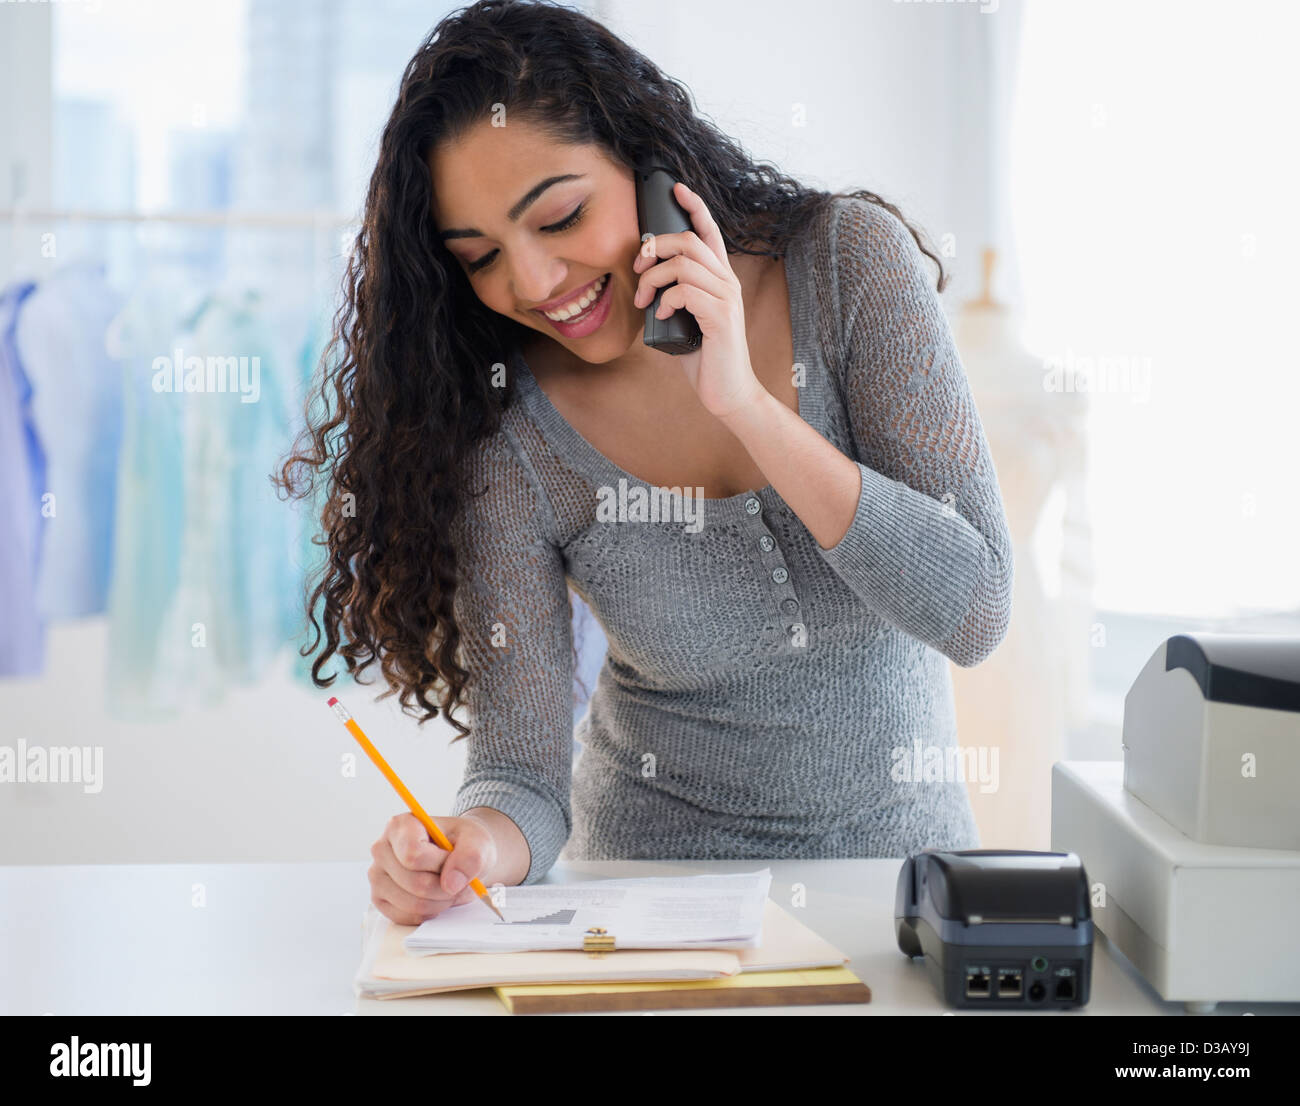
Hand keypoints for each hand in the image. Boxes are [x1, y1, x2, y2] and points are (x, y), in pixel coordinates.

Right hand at [368, 812, 498, 925]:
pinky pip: (406, 917)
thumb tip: (451, 884)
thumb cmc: (464, 844)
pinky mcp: (380, 900)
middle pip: (415, 882)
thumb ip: (470, 857)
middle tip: (458, 880)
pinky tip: (435, 898)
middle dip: (445, 888)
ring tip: (449, 888)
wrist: (459, 857)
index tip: (452, 858)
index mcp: (400, 826)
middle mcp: (381, 849)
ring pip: (411, 904)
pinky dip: (428, 913)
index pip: (414, 855)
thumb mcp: (477, 841)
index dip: (440, 864)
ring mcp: (377, 876)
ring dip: (440, 902)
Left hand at [631, 181, 765, 419]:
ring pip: (684, 264)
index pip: (710, 232)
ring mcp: (726, 299)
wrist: (729, 392)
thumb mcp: (686, 320)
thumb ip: (675, 297)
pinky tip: (660, 316)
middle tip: (637, 268)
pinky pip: (687, 291)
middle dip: (655, 247)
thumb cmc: (705, 356)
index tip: (677, 189)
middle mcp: (727, 283)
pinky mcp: (721, 317)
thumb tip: (647, 284)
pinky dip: (666, 300)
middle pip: (689, 241)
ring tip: (644, 301)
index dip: (695, 207)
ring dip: (654, 279)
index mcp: (720, 279)